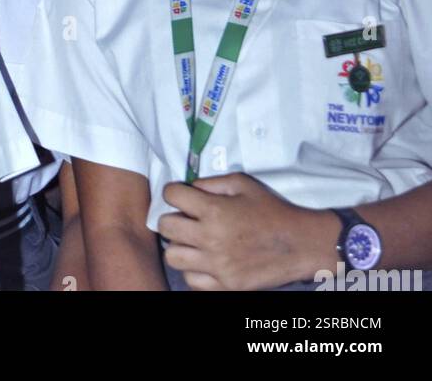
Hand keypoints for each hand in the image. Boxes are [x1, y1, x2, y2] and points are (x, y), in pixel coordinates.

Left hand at [158, 173, 337, 290]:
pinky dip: (193, 271)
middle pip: (166, 227)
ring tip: (192, 242)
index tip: (181, 195)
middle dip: (171, 218)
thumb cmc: (272, 210)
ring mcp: (217, 266)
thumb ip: (211, 183)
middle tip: (184, 219)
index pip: (171, 195)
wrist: (301, 244)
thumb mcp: (242, 183)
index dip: (174, 191)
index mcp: (214, 210)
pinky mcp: (226, 285)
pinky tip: (204, 261)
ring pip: (173, 257)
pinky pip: (192, 281)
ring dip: (179, 246)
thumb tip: (189, 188)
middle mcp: (210, 238)